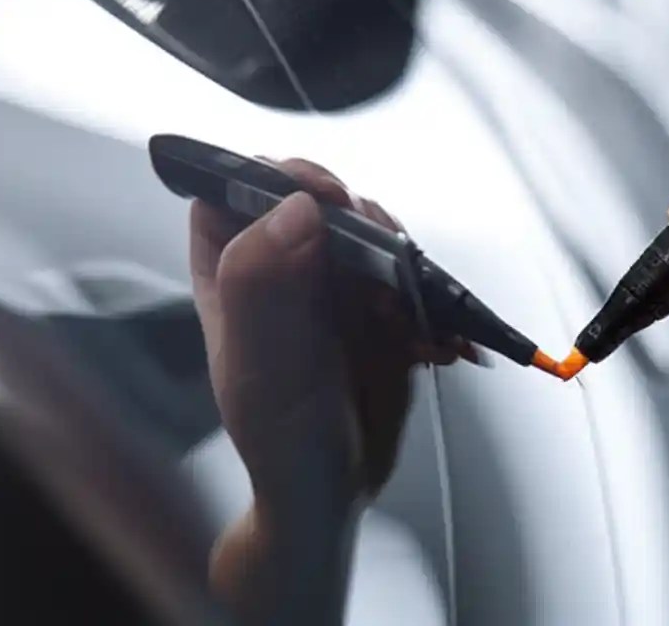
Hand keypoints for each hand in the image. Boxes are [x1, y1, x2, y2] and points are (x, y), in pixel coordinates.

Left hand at [190, 158, 461, 623]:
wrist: (336, 489)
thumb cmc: (281, 437)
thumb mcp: (264, 365)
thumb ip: (265, 285)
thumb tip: (294, 208)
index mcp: (234, 273)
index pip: (234, 193)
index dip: (271, 180)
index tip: (319, 195)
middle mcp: (284, 268)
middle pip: (317, 200)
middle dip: (354, 216)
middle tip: (379, 247)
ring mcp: (336, 284)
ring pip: (370, 232)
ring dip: (399, 256)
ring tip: (406, 307)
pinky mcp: (383, 305)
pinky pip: (411, 275)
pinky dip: (431, 297)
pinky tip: (435, 336)